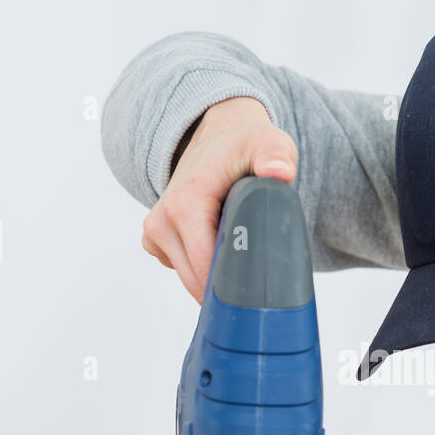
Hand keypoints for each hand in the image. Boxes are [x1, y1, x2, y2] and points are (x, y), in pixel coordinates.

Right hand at [140, 96, 298, 301]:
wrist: (218, 137)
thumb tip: (280, 172)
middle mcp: (161, 221)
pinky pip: (182, 269)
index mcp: (185, 205)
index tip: (259, 297)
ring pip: (189, 279)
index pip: (205, 269)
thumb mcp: (268, 144)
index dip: (234, 288)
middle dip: (227, 288)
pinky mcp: (154, 240)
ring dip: (216, 278)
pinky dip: (202, 267)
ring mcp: (154, 232)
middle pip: (196, 281)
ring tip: (241, 254)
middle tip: (260, 284)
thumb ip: (276, 156)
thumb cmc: (244, 145)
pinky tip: (220, 245)